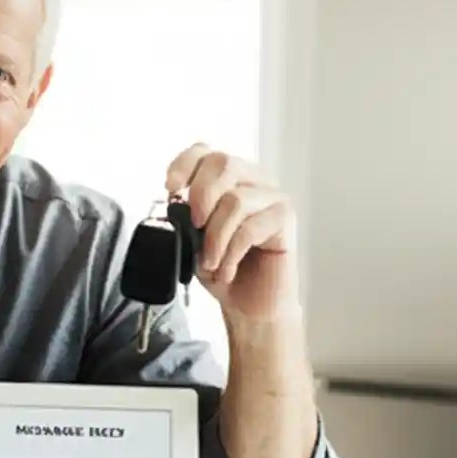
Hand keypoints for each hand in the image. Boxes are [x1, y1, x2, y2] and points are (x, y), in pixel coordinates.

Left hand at [165, 143, 300, 322]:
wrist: (249, 306)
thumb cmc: (222, 268)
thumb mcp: (191, 237)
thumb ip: (183, 214)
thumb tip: (174, 201)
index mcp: (227, 179)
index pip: (204, 152)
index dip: (184, 164)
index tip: (170, 188)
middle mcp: (253, 180)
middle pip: (223, 164)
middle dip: (200, 196)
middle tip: (194, 228)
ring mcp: (273, 197)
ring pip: (235, 200)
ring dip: (214, 238)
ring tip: (210, 263)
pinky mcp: (285, 219)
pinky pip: (251, 227)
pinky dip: (231, 253)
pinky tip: (226, 271)